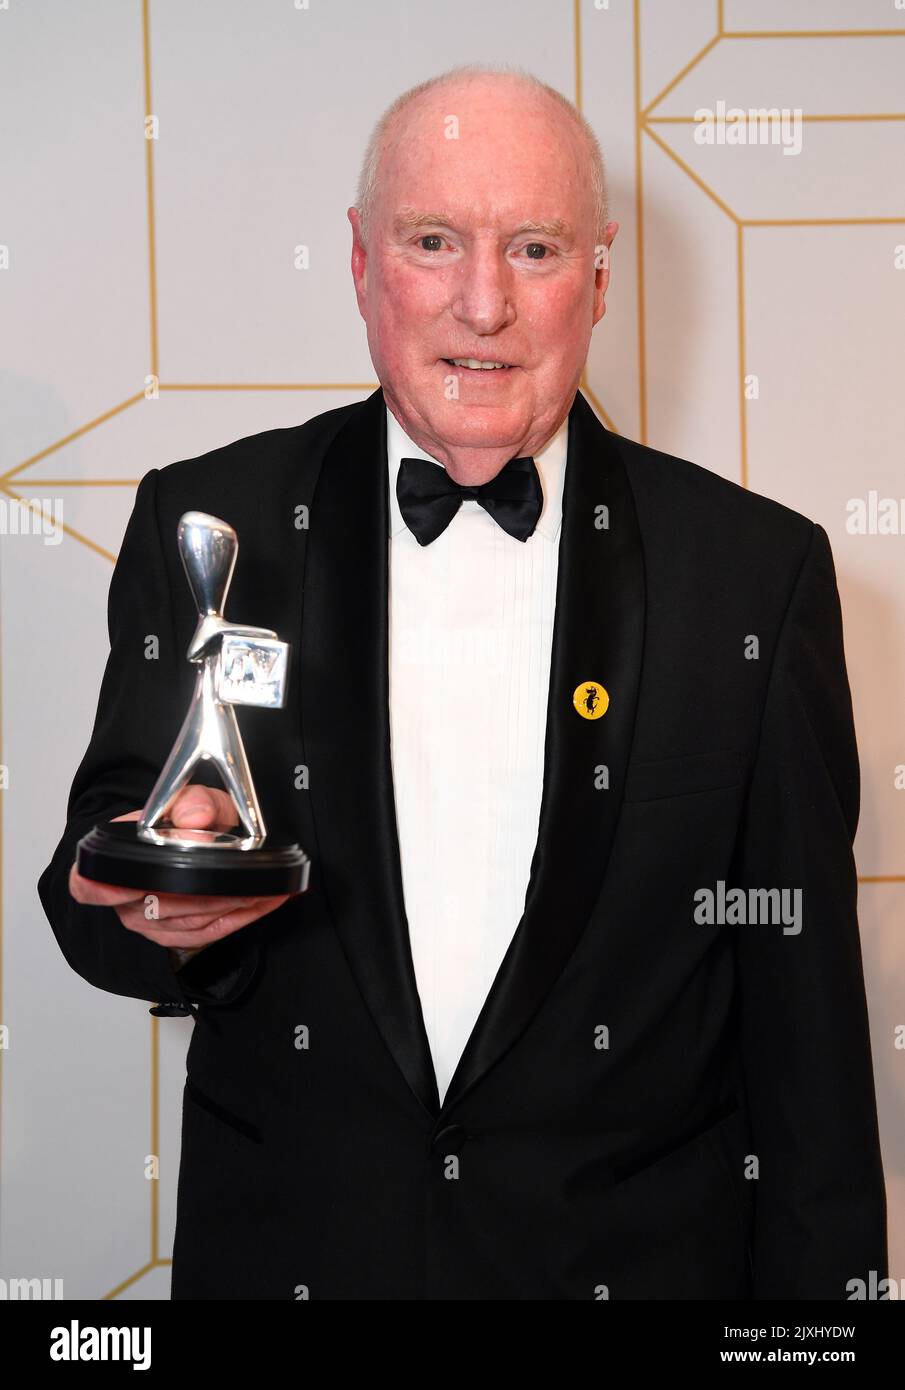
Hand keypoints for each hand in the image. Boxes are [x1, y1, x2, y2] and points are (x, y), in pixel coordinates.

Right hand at [68, 786, 293, 950]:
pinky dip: (242, 918)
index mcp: (114, 862)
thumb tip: (195, 818)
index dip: (104, 889)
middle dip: (212, 894)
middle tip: (253, 880)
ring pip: (190, 922)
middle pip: (162, 905)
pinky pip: (208, 933)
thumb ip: (194, 802)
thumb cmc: (179, 821)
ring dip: (235, 907)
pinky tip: (266, 902)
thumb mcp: (190, 800)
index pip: (89, 884)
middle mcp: (124, 899)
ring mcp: (148, 922)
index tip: (132, 887)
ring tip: (270, 888)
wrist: (183, 839)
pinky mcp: (174, 936)